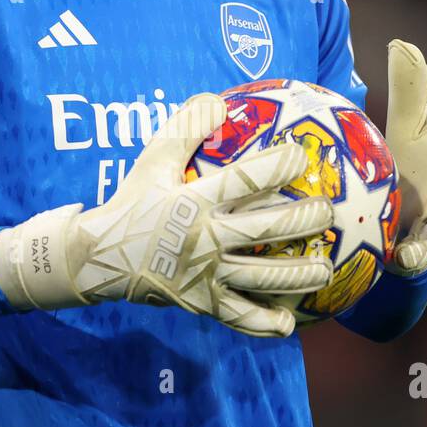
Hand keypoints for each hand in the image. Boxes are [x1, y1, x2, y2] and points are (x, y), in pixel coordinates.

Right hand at [0, 92, 333, 337]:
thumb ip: (185, 128)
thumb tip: (220, 103)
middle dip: (304, 220)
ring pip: (262, 276)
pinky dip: (265, 322)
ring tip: (325, 268)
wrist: (99, 257)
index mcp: (193, 201)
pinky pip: (239, 317)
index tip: (301, 155)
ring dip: (299, 274)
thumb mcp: (152, 159)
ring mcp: (205, 275)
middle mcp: (204, 239)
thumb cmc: (133, 201)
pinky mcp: (202, 303)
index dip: (277, 165)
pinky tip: (288, 323)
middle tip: (328, 212)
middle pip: (265, 230)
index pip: (244, 180)